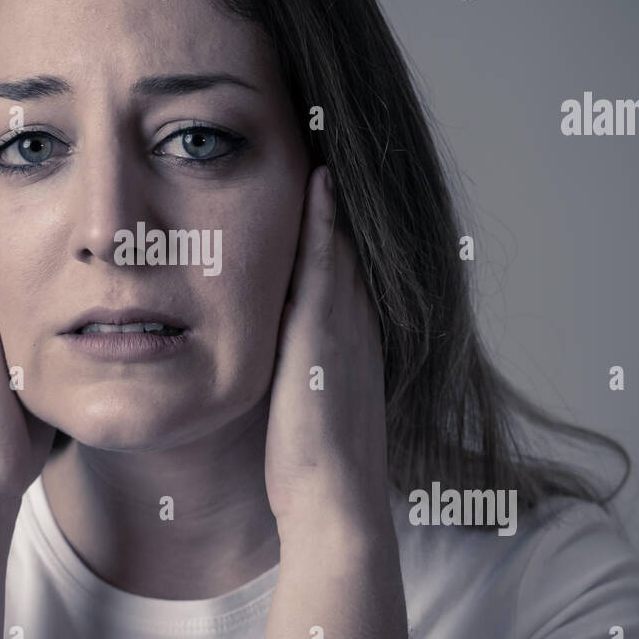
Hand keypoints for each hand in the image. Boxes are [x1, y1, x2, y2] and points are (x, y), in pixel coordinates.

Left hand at [263, 166, 391, 542]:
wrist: (334, 504)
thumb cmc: (311, 467)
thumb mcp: (308, 404)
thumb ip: (299, 367)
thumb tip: (279, 355)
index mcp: (353, 337)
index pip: (342, 263)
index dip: (333, 221)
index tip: (318, 175)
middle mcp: (358, 322)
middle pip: (346, 241)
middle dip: (336, 194)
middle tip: (327, 133)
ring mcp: (346, 325)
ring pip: (339, 243)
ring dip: (331, 194)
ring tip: (323, 137)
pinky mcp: (325, 335)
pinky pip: (324, 264)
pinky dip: (322, 220)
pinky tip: (317, 179)